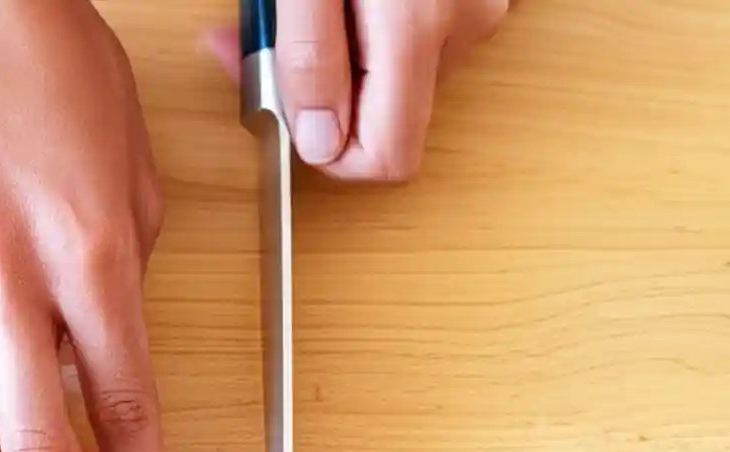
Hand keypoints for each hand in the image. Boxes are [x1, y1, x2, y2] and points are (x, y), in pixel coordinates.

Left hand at [205, 0, 507, 180]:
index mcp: (417, 29)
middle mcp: (460, 27)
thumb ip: (310, 56)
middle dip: (318, 94)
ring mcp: (474, 7)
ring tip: (293, 5)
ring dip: (338, 56)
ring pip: (395, 78)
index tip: (277, 111)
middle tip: (256, 39)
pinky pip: (412, 38)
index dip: (328, 155)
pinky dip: (366, 27)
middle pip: (386, 118)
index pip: (386, 158)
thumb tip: (315, 141)